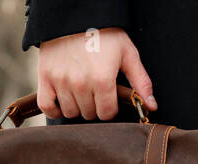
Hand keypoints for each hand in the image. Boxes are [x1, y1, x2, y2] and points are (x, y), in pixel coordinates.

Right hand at [36, 27, 156, 120]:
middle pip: (89, 114)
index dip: (110, 108)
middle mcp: (81, 84)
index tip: (109, 98)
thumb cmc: (105, 34)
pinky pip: (47, 106)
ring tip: (81, 92)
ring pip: (70, 112)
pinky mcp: (45, 78)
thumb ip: (140, 82)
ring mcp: (61, 82)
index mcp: (103, 79)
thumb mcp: (128, 54)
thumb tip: (151, 107)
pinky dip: (54, 109)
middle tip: (96, 91)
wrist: (77, 15)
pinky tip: (62, 102)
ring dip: (77, 106)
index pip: (106, 114)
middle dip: (94, 106)